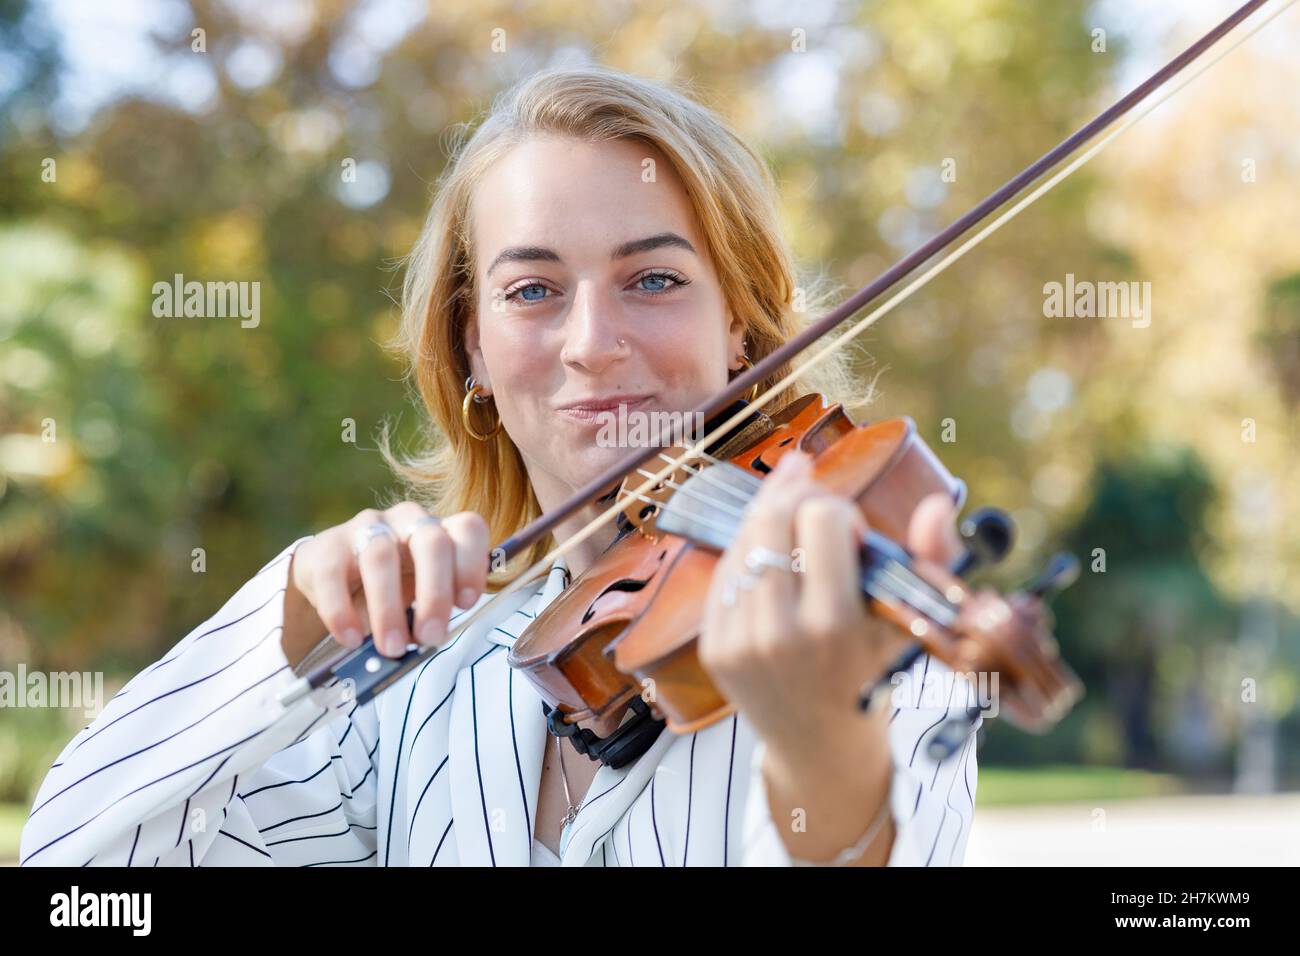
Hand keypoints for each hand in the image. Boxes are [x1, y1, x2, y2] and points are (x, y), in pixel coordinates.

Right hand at [283, 502, 488, 662]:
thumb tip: (428, 641)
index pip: (468, 529)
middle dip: (434, 593)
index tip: (466, 603)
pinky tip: (351, 638)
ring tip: (391, 648)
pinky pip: (333, 576)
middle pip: (431, 543)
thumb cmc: (392, 587)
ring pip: (381, 558)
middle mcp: (408, 521)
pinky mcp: (327, 547)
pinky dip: (342, 612)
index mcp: (441, 530)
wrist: (333, 578)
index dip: (472, 564)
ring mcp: (367, 528)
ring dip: (388, 609)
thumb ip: (431, 613)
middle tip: (430, 636)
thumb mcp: (420, 596)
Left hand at [697, 449, 963, 765]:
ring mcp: (739, 641)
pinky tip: (771, 555)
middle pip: (774, 518)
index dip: (842, 511)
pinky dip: (748, 554)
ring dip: (772, 520)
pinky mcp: (715, 647)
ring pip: (744, 540)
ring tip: (795, 520)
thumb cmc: (872, 678)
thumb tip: (936, 505)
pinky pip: (724, 572)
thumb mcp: (907, 624)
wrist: (822, 748)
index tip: (853, 535)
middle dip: (800, 500)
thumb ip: (929, 560)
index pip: (822, 518)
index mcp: (833, 625)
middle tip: (819, 512)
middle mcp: (779, 633)